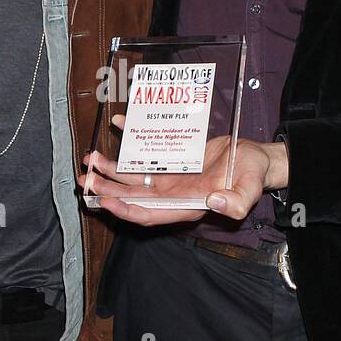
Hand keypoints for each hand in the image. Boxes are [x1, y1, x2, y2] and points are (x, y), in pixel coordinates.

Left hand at [77, 121, 287, 226]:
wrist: (254, 158)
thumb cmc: (251, 175)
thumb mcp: (248, 188)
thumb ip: (236, 201)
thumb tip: (216, 202)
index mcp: (185, 205)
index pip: (148, 213)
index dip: (125, 209)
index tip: (104, 199)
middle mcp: (172, 194)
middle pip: (132, 195)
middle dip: (107, 188)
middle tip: (86, 177)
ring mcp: (170, 178)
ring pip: (134, 177)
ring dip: (111, 170)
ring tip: (91, 159)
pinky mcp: (172, 161)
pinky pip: (146, 155)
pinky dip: (131, 142)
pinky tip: (118, 126)